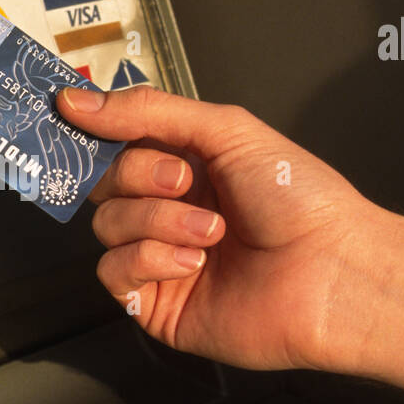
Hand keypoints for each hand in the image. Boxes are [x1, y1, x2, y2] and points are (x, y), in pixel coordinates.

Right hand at [57, 85, 403, 403]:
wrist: (333, 272)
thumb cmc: (299, 199)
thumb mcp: (226, 131)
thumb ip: (147, 111)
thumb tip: (74, 99)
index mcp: (187, 167)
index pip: (117, 144)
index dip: (98, 133)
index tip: (71, 114)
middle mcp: (169, 210)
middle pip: (104, 184)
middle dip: (140, 176)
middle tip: (184, 181)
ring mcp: (160, 258)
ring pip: (106, 227)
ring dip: (156, 222)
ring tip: (211, 232)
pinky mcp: (156, 304)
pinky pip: (114, 273)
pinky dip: (148, 260)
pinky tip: (193, 263)